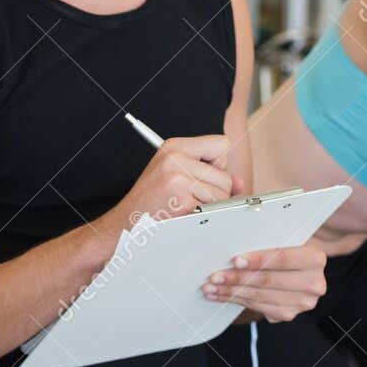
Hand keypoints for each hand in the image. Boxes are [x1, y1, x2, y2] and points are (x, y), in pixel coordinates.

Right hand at [111, 135, 233, 227]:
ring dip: (209, 205)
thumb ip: (210, 174)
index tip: (202, 175)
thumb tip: (240, 184)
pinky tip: (183, 214)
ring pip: (222, 193)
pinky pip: (212, 208)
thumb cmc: (154, 200)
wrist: (126, 222)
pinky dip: (202, 216)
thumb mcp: (178, 176)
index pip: (222, 144)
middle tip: (190, 196)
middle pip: (225, 174)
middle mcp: (176, 157)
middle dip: (216, 190)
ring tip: (185, 205)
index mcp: (175, 146)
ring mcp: (178, 177)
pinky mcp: (182, 198)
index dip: (219, 164)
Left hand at [202, 242, 328, 321]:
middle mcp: (314, 282)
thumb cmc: (286, 246)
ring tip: (211, 287)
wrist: (299, 267)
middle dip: (237, 278)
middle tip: (214, 276)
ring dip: (231, 292)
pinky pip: (258, 308)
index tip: (235, 260)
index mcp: (314, 258)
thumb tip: (238, 222)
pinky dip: (236, 300)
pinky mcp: (289, 313)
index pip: (283, 258)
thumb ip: (267, 232)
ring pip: (260, 297)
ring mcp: (303, 302)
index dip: (258, 259)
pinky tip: (221, 295)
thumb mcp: (283, 235)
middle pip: (268, 280)